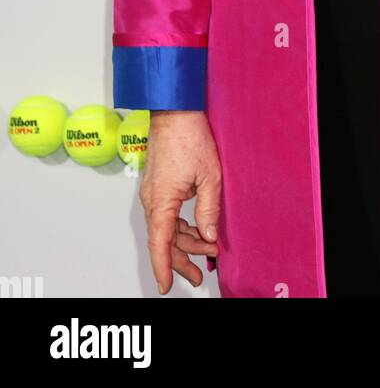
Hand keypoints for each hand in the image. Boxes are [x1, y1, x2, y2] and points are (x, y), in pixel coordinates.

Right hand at [139, 111, 221, 294]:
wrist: (175, 110)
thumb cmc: (190, 137)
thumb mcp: (209, 176)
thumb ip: (208, 209)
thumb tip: (207, 236)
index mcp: (161, 200)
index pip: (160, 243)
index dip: (163, 267)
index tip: (166, 286)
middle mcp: (152, 199)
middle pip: (163, 240)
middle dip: (180, 260)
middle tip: (197, 275)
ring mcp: (153, 192)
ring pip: (166, 227)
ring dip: (184, 241)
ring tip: (206, 252)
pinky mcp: (158, 184)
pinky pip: (166, 214)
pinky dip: (180, 225)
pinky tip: (196, 229)